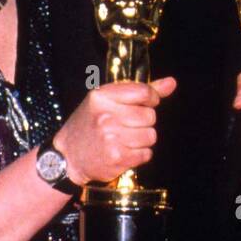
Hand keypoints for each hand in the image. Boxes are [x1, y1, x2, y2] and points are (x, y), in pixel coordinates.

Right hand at [53, 77, 177, 185]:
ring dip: (142, 140)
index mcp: (102, 96)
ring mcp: (111, 137)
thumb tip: (171, 83)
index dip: (151, 99)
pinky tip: (125, 152)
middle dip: (144, 123)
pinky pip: (146, 153)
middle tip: (127, 126)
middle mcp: (106, 115)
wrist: (68, 156)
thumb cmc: (90, 124)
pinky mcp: (117, 158)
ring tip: (124, 140)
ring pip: (150, 136)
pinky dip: (139, 155)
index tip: (146, 104)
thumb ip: (141, 91)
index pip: (143, 92)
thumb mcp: (107, 101)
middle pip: (150, 116)